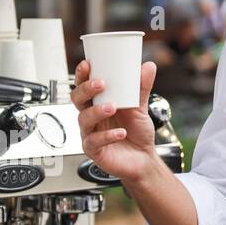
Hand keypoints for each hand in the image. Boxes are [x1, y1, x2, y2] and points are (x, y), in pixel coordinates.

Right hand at [70, 59, 158, 182]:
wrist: (143, 159)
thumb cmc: (137, 133)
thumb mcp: (141, 108)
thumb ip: (141, 88)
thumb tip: (148, 67)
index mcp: (97, 104)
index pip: (84, 86)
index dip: (82, 75)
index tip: (88, 64)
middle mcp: (91, 118)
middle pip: (77, 100)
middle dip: (86, 90)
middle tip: (101, 84)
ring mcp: (90, 134)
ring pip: (84, 119)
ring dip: (97, 111)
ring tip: (112, 107)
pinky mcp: (94, 150)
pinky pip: (94, 141)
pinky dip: (107, 136)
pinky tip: (120, 132)